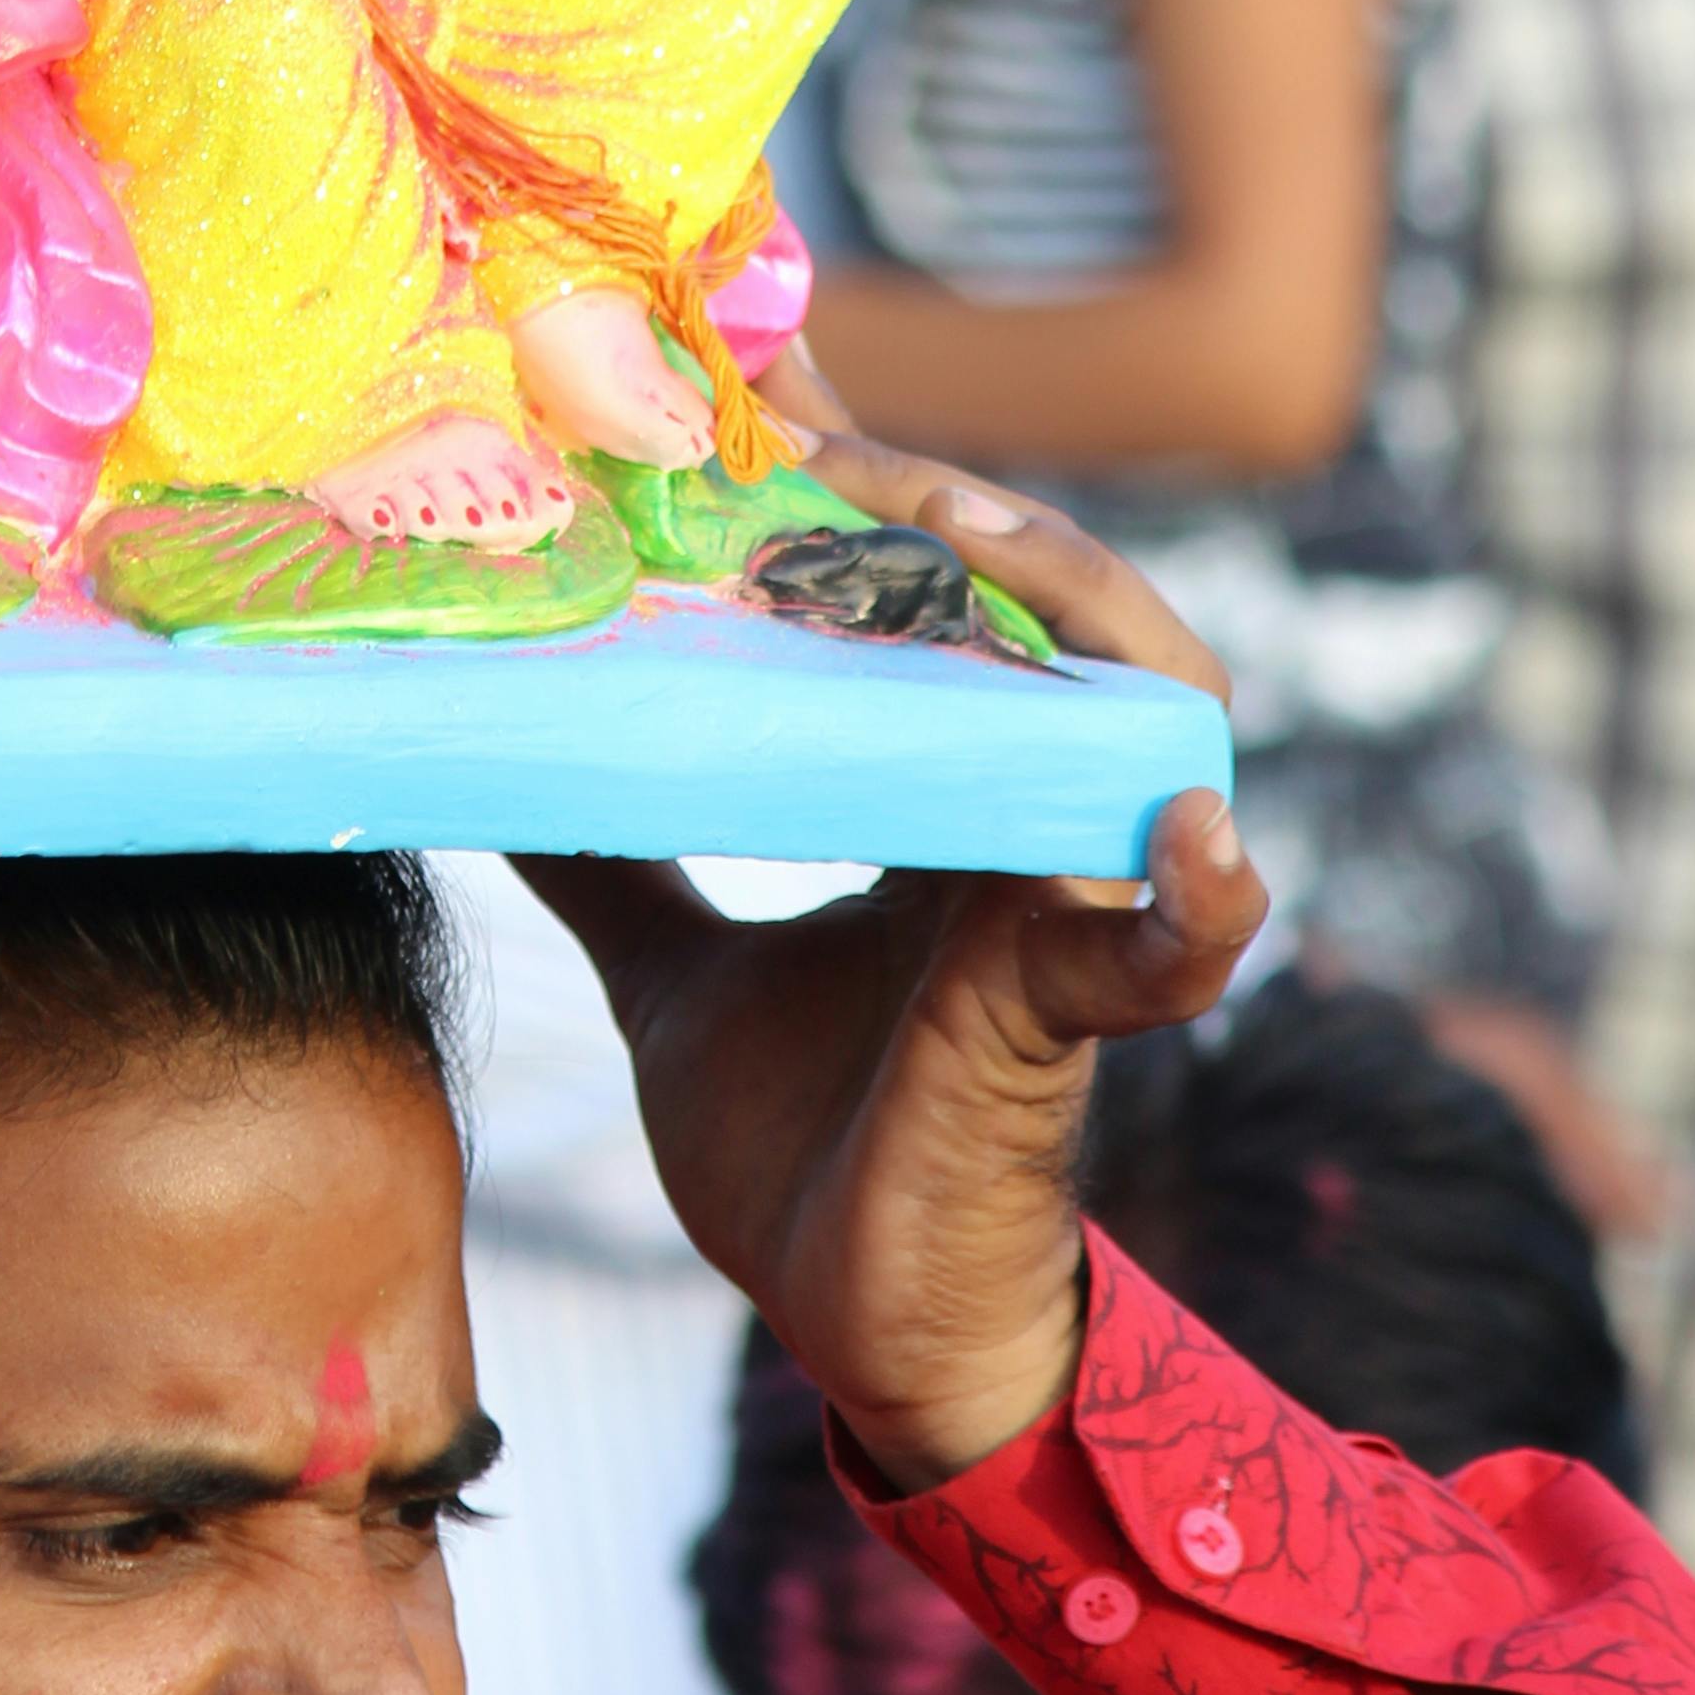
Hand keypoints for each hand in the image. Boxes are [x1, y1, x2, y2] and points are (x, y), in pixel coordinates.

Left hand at [516, 482, 1254, 1492]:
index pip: (927, 589)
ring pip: (1140, 717)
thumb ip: (612, 857)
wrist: (861, 1328)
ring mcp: (1058, 906)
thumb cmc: (798, 1143)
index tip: (771, 365)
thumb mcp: (670, 968)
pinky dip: (1198, 893)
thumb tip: (497, 761)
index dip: (867, 471)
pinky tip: (1191, 837)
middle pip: (1040, 612)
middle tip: (822, 443)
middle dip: (950, 505)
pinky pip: (1171, 945)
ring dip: (1073, 616)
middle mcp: (1013, 821)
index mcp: (931, 791)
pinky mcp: (1073, 1019)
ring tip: (978, 543)